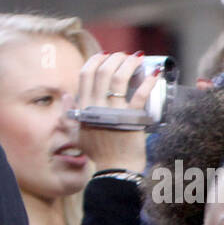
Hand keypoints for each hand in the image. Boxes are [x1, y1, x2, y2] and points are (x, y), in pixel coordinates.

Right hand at [73, 52, 160, 174]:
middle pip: (103, 72)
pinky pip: (139, 96)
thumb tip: (67, 96)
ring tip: (138, 59)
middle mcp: (95, 106)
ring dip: (129, 64)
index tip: (107, 55)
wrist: (116, 169)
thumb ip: (70, 114)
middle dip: (115, 58)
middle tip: (126, 56)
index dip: (97, 60)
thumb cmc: (98, 152)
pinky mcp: (131, 119)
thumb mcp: (76, 134)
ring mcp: (113, 112)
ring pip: (119, 79)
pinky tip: (154, 74)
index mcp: (83, 107)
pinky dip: (147, 83)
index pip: (86, 75)